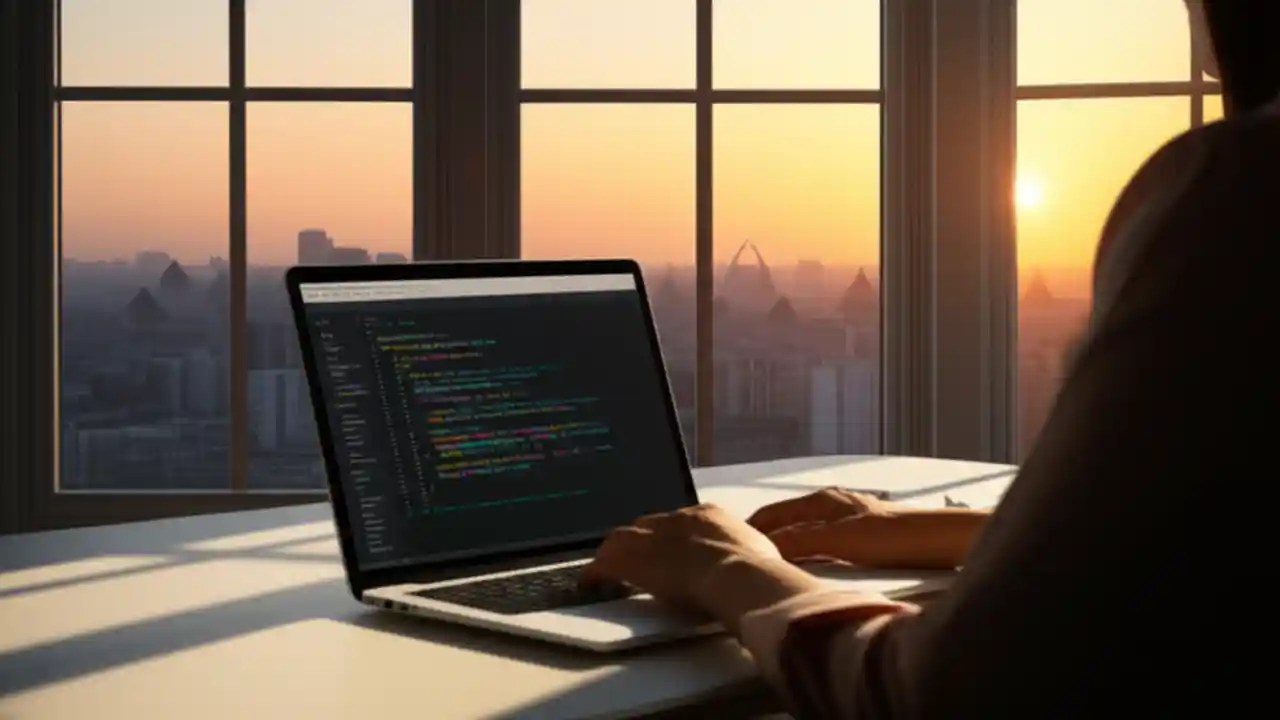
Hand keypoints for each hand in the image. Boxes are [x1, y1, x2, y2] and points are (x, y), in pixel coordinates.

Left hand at [581, 504, 824, 630]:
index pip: (680, 521)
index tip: (672, 551)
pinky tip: (590, 584)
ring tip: (607, 569)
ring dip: (615, 554)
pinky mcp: (633, 559)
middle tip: (636, 561)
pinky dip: (596, 572)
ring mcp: (653, 536)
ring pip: (622, 538)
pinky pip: (605, 562)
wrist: (738, 575)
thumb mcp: (762, 556)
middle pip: (648, 525)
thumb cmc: (758, 571)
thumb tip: (765, 569)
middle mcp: (677, 519)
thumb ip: (754, 557)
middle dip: (641, 542)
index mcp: (708, 515)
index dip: (673, 538)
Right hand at [751, 488, 989, 568]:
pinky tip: (808, 566)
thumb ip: (800, 542)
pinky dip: (806, 552)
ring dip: (785, 546)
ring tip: (768, 564)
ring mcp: (848, 519)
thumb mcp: (838, 540)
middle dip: (763, 536)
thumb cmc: (893, 536)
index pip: (772, 514)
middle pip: (786, 521)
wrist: (939, 540)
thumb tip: (763, 546)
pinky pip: (821, 542)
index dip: (749, 529)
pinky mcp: (864, 536)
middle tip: (741, 557)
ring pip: (804, 532)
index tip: (726, 543)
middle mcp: (832, 505)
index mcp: (821, 501)